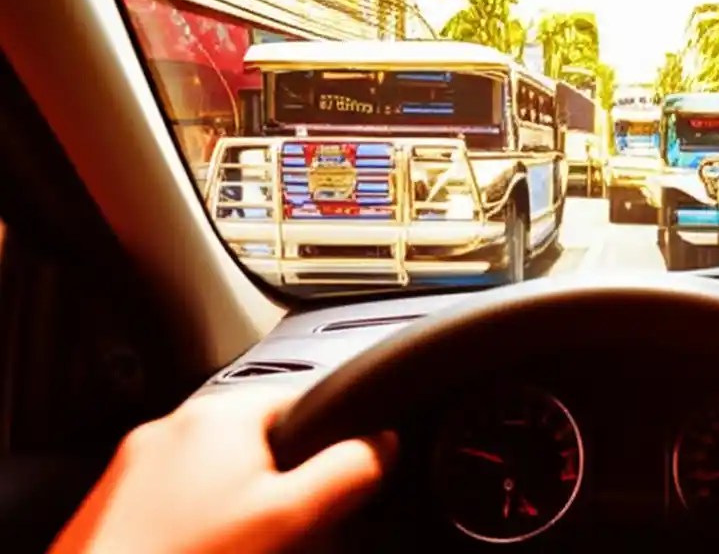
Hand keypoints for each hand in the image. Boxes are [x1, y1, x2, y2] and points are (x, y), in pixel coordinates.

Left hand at [50, 386, 395, 553]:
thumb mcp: (291, 519)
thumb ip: (347, 472)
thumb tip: (383, 444)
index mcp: (218, 414)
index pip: (301, 402)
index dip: (328, 444)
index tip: (331, 488)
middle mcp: (170, 427)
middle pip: (256, 442)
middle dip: (279, 481)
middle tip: (287, 531)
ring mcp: (133, 467)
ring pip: (214, 474)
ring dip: (237, 504)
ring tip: (244, 548)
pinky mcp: (112, 506)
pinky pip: (176, 500)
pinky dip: (197, 524)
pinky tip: (204, 552)